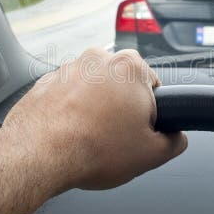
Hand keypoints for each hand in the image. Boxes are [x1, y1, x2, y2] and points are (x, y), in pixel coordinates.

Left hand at [0, 48, 186, 189]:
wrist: (37, 155)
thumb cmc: (93, 149)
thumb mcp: (151, 155)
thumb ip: (174, 142)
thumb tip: (176, 138)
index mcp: (131, 67)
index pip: (154, 90)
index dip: (149, 117)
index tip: (138, 134)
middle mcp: (99, 59)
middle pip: (122, 87)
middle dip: (120, 111)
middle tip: (114, 140)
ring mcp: (69, 68)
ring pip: (93, 91)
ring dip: (94, 111)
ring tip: (88, 140)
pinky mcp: (45, 82)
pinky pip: (67, 97)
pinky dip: (69, 113)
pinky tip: (68, 136)